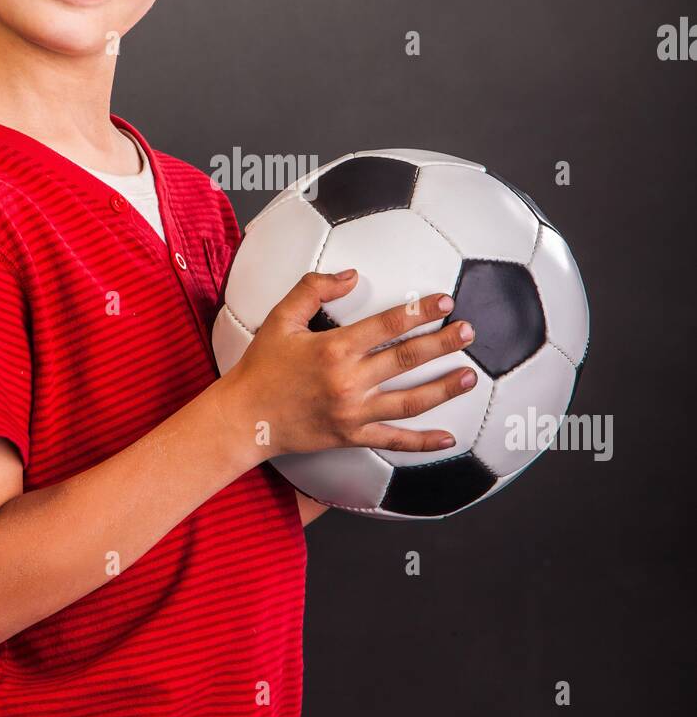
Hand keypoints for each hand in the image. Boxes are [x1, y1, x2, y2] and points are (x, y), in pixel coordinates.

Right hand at [220, 268, 476, 457]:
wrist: (245, 418)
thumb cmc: (262, 366)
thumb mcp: (281, 318)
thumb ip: (314, 288)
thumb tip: (352, 274)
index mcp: (334, 348)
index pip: (388, 325)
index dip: (419, 311)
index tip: (444, 303)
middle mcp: (349, 381)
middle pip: (407, 359)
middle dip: (443, 344)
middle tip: (469, 332)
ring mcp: (353, 413)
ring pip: (409, 401)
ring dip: (444, 389)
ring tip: (471, 377)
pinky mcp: (352, 437)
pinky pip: (394, 441)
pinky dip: (423, 442)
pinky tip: (449, 438)